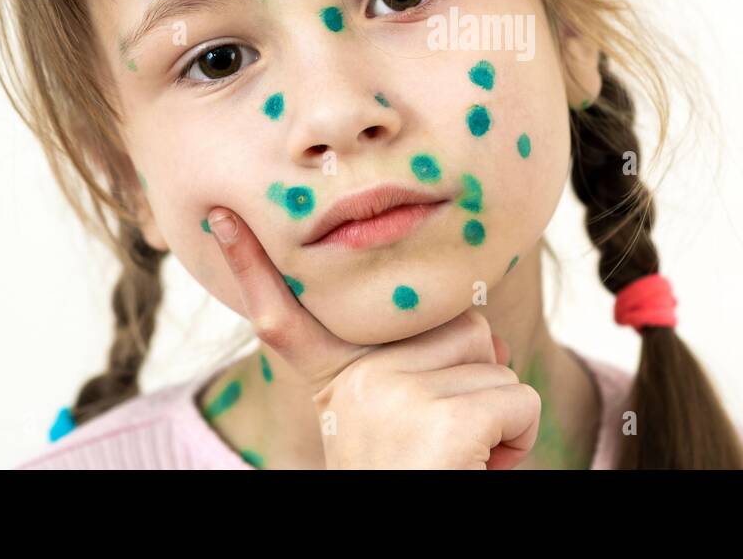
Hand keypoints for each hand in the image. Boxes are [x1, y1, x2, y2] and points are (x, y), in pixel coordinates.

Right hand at [207, 207, 540, 468]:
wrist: (401, 549)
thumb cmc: (421, 476)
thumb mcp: (402, 420)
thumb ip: (423, 367)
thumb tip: (490, 336)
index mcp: (335, 381)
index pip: (284, 317)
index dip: (251, 266)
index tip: (222, 218)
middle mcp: (354, 381)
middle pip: (456, 325)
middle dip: (475, 378)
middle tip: (449, 435)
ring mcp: (392, 396)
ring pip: (494, 361)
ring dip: (500, 412)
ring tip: (462, 455)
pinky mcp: (440, 421)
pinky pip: (518, 399)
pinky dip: (520, 437)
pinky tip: (480, 466)